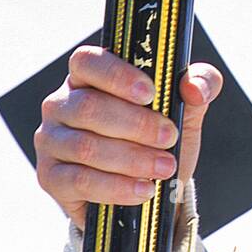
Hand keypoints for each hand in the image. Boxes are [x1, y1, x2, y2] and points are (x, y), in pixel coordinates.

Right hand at [35, 45, 223, 231]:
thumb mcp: (187, 109)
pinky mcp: (51, 176)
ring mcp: (51, 140)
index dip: (116, 75)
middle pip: (89, 107)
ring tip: (165, 168)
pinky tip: (143, 189)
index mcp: (89, 78)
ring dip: (132, 158)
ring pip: (86, 146)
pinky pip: (80, 180)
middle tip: (169, 137)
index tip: (150, 93)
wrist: (149, 188)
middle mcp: (62, 104)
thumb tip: (195, 87)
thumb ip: (201, 85)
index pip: (88, 62)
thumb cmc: (160, 137)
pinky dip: (117, 187)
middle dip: (137, 125)